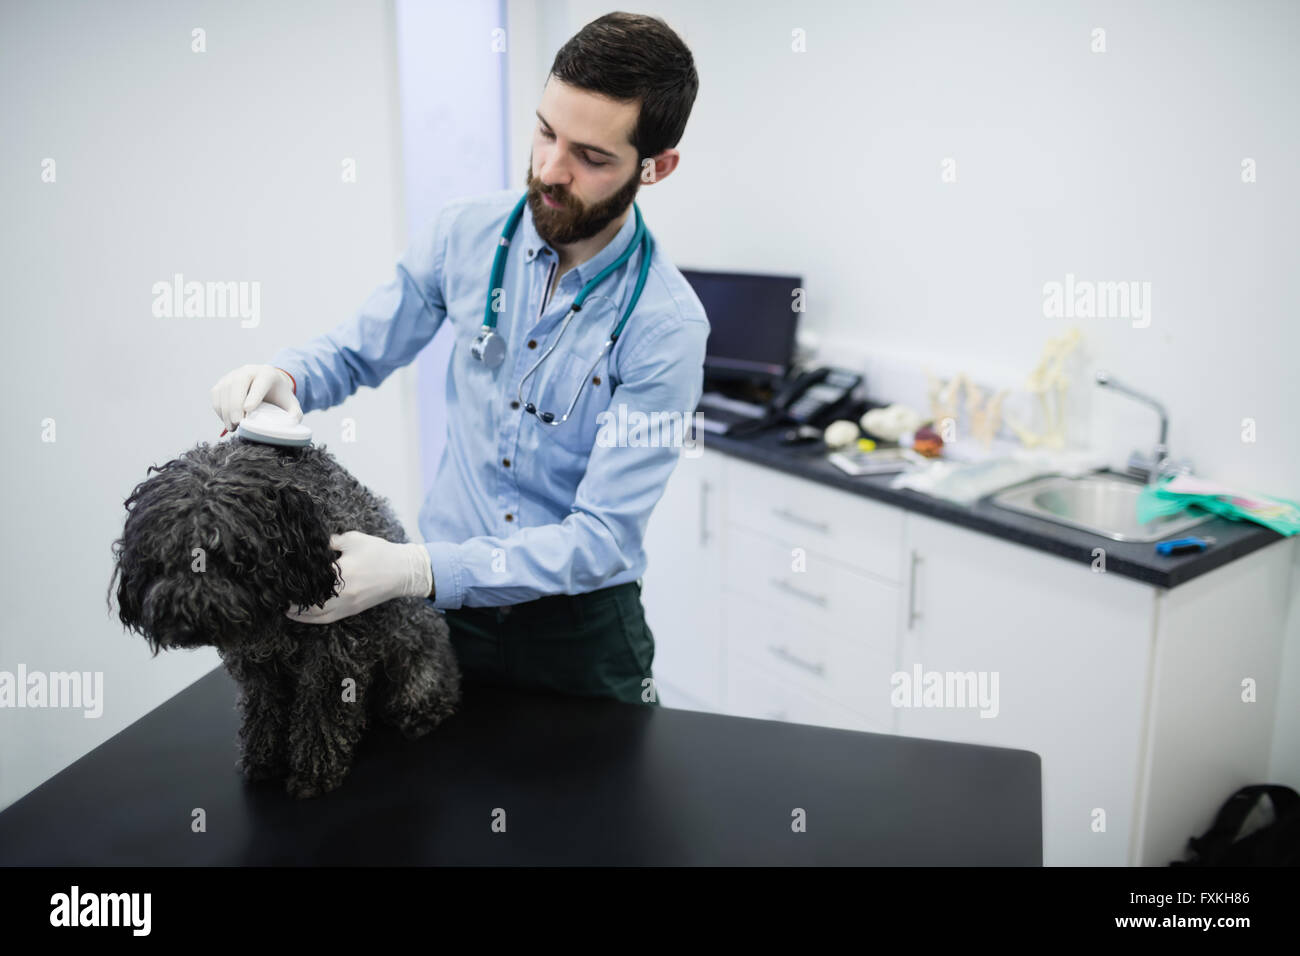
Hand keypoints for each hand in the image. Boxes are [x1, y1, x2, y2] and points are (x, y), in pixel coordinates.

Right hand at [211, 364, 302, 432]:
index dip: (253, 396)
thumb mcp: (291, 404)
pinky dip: (219, 409)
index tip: (248, 410)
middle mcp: (248, 370)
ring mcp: (233, 374)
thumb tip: (291, 423)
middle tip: (237, 423)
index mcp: (267, 373)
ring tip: (232, 427)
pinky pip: (216, 394)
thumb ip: (295, 414)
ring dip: (225, 410)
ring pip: (224, 390)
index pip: (259, 383)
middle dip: (235, 405)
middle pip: (238, 384)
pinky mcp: (223, 382)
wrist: (268, 386)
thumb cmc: (279, 397)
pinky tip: (226, 420)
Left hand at [286, 531, 432, 624]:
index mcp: (343, 572)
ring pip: (316, 614)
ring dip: (298, 613)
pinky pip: (328, 619)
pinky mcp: (353, 610)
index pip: (311, 578)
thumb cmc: (379, 552)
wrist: (403, 571)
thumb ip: (330, 541)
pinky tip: (302, 615)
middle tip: (275, 595)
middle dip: (291, 600)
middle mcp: (344, 593)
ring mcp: (348, 605)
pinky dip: (312, 619)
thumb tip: (309, 544)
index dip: (294, 579)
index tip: (279, 578)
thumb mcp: (353, 539)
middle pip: (309, 601)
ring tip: (283, 607)